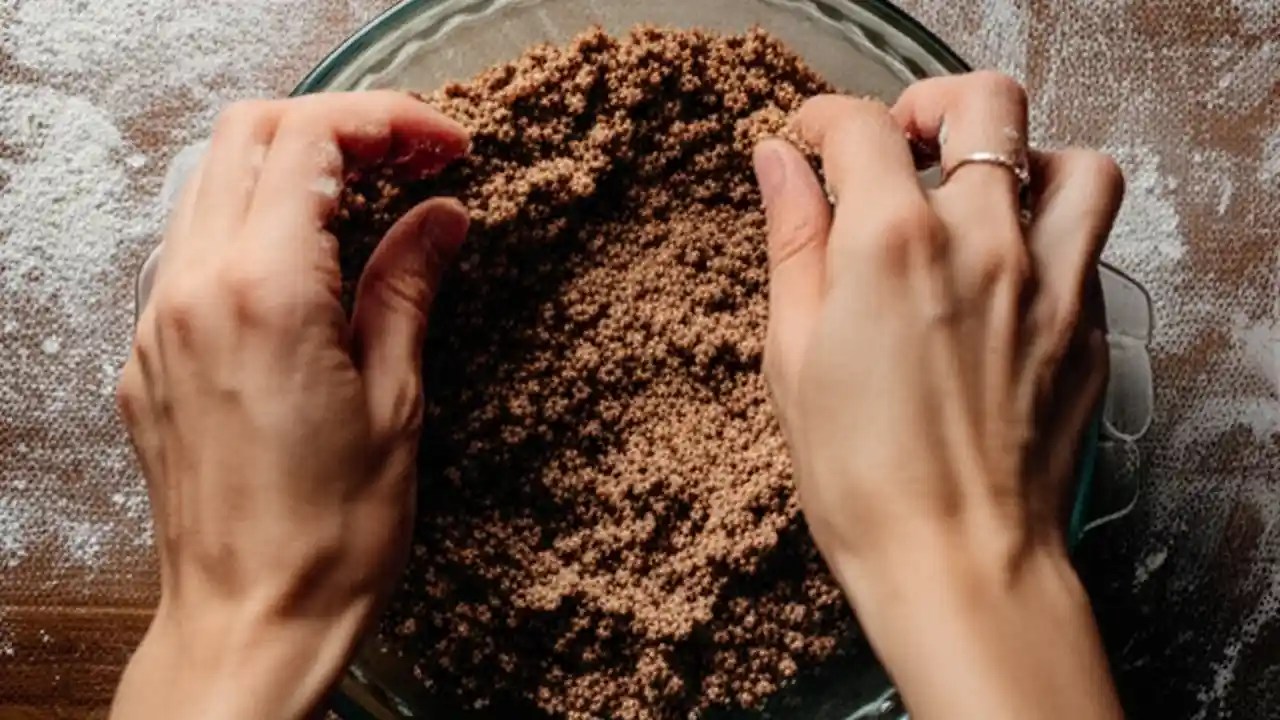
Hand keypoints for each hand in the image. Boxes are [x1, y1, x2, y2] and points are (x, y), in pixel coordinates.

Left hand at [111, 92, 468, 719]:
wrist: (250, 622)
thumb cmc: (331, 535)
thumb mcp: (397, 401)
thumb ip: (408, 288)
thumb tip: (441, 219)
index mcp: (264, 294)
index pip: (309, 142)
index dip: (387, 123)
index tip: (445, 147)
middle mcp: (192, 292)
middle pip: (247, 136)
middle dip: (336, 128)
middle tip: (410, 161)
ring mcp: (157, 323)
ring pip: (211, 184)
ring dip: (290, 170)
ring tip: (367, 204)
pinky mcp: (149, 358)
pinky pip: (190, 249)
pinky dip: (252, 225)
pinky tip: (309, 265)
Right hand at [753, 72, 1123, 718]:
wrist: (957, 561)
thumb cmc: (860, 475)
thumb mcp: (794, 353)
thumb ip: (793, 241)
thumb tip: (777, 164)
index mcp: (892, 242)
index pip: (862, 127)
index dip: (823, 121)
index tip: (808, 142)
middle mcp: (983, 241)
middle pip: (983, 104)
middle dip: (932, 105)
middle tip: (898, 143)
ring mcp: (1051, 281)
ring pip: (1071, 161)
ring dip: (1021, 156)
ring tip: (978, 194)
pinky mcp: (1087, 327)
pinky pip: (1088, 241)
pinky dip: (1048, 230)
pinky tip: (1004, 271)